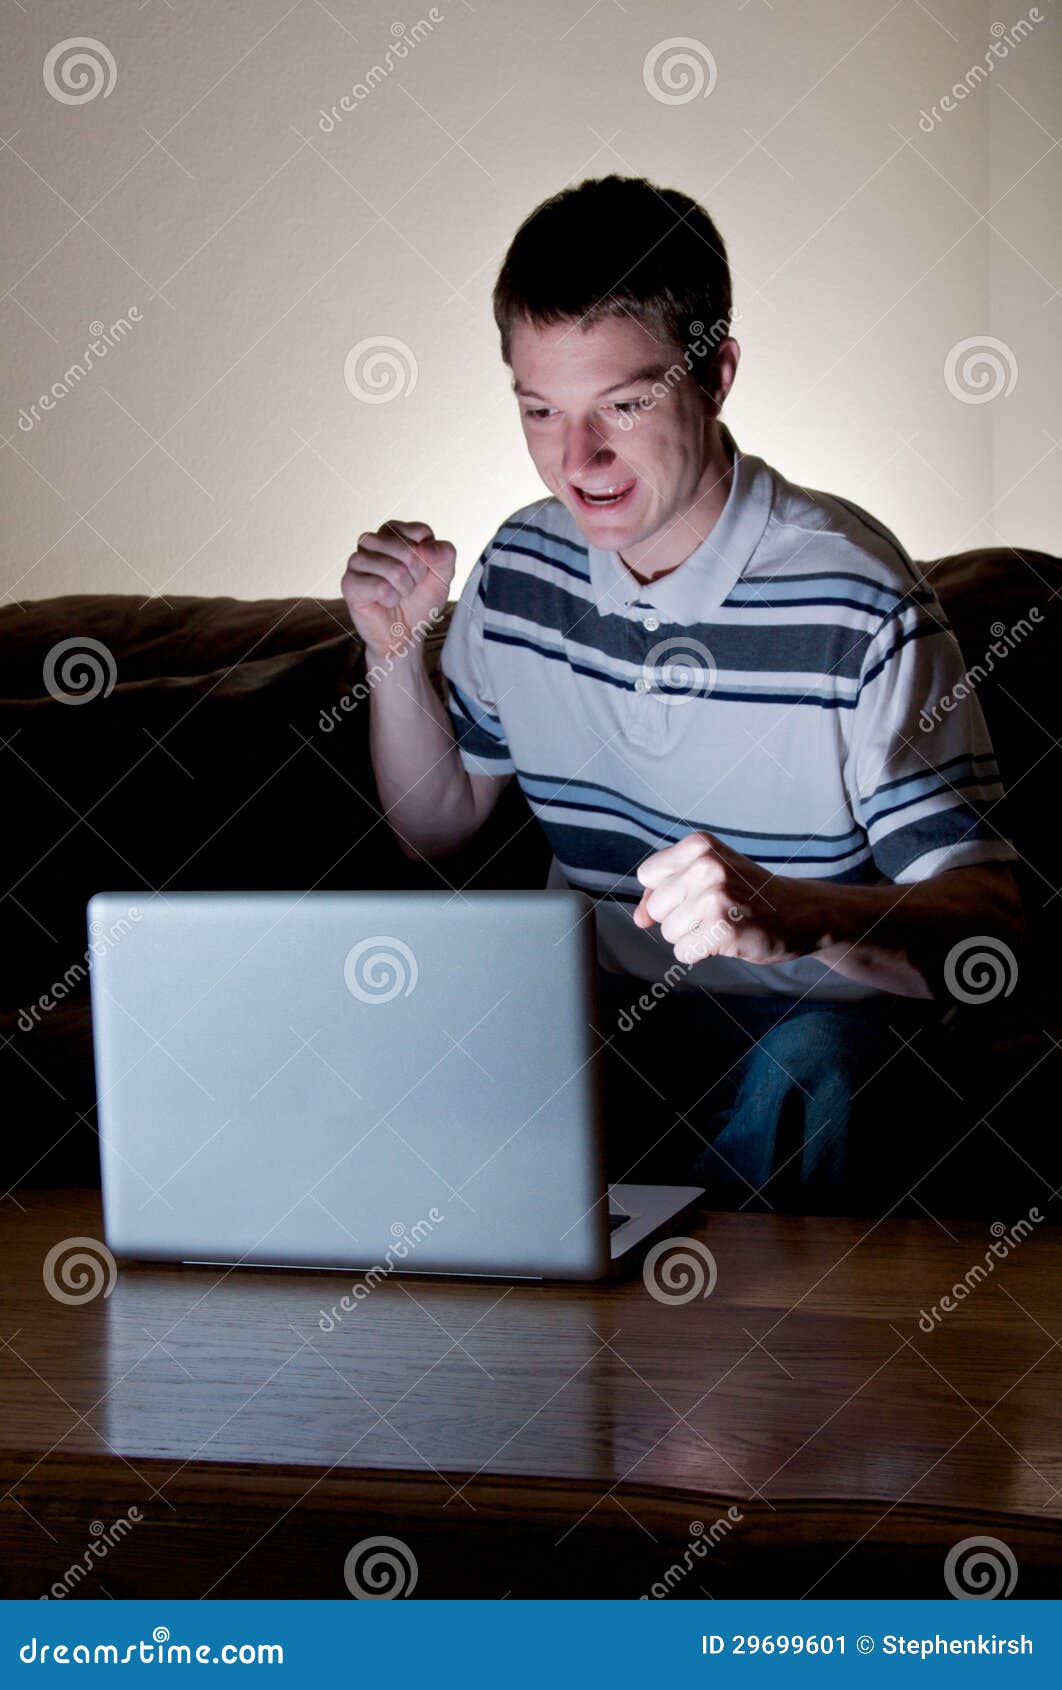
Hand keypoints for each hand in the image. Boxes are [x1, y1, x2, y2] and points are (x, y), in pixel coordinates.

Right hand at [341, 519, 455, 659]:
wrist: (406, 633)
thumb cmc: (420, 600)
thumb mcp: (443, 575)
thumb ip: (445, 553)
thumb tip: (425, 548)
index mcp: (392, 532)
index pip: (421, 532)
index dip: (430, 557)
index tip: (422, 571)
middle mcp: (371, 542)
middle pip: (408, 549)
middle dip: (417, 575)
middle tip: (409, 586)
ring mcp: (357, 560)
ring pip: (395, 569)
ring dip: (404, 589)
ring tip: (397, 594)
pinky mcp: (349, 582)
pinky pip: (381, 588)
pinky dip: (391, 600)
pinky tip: (384, 603)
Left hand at [632, 831, 818, 967]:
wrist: (801, 913)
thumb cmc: (748, 893)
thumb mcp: (707, 874)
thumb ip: (664, 891)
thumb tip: (639, 920)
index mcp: (700, 845)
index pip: (648, 875)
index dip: (668, 891)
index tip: (696, 891)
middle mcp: (706, 866)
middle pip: (656, 907)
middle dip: (680, 916)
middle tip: (716, 910)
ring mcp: (715, 897)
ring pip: (669, 932)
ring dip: (693, 936)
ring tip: (724, 923)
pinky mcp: (723, 929)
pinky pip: (684, 952)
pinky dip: (702, 953)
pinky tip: (728, 939)